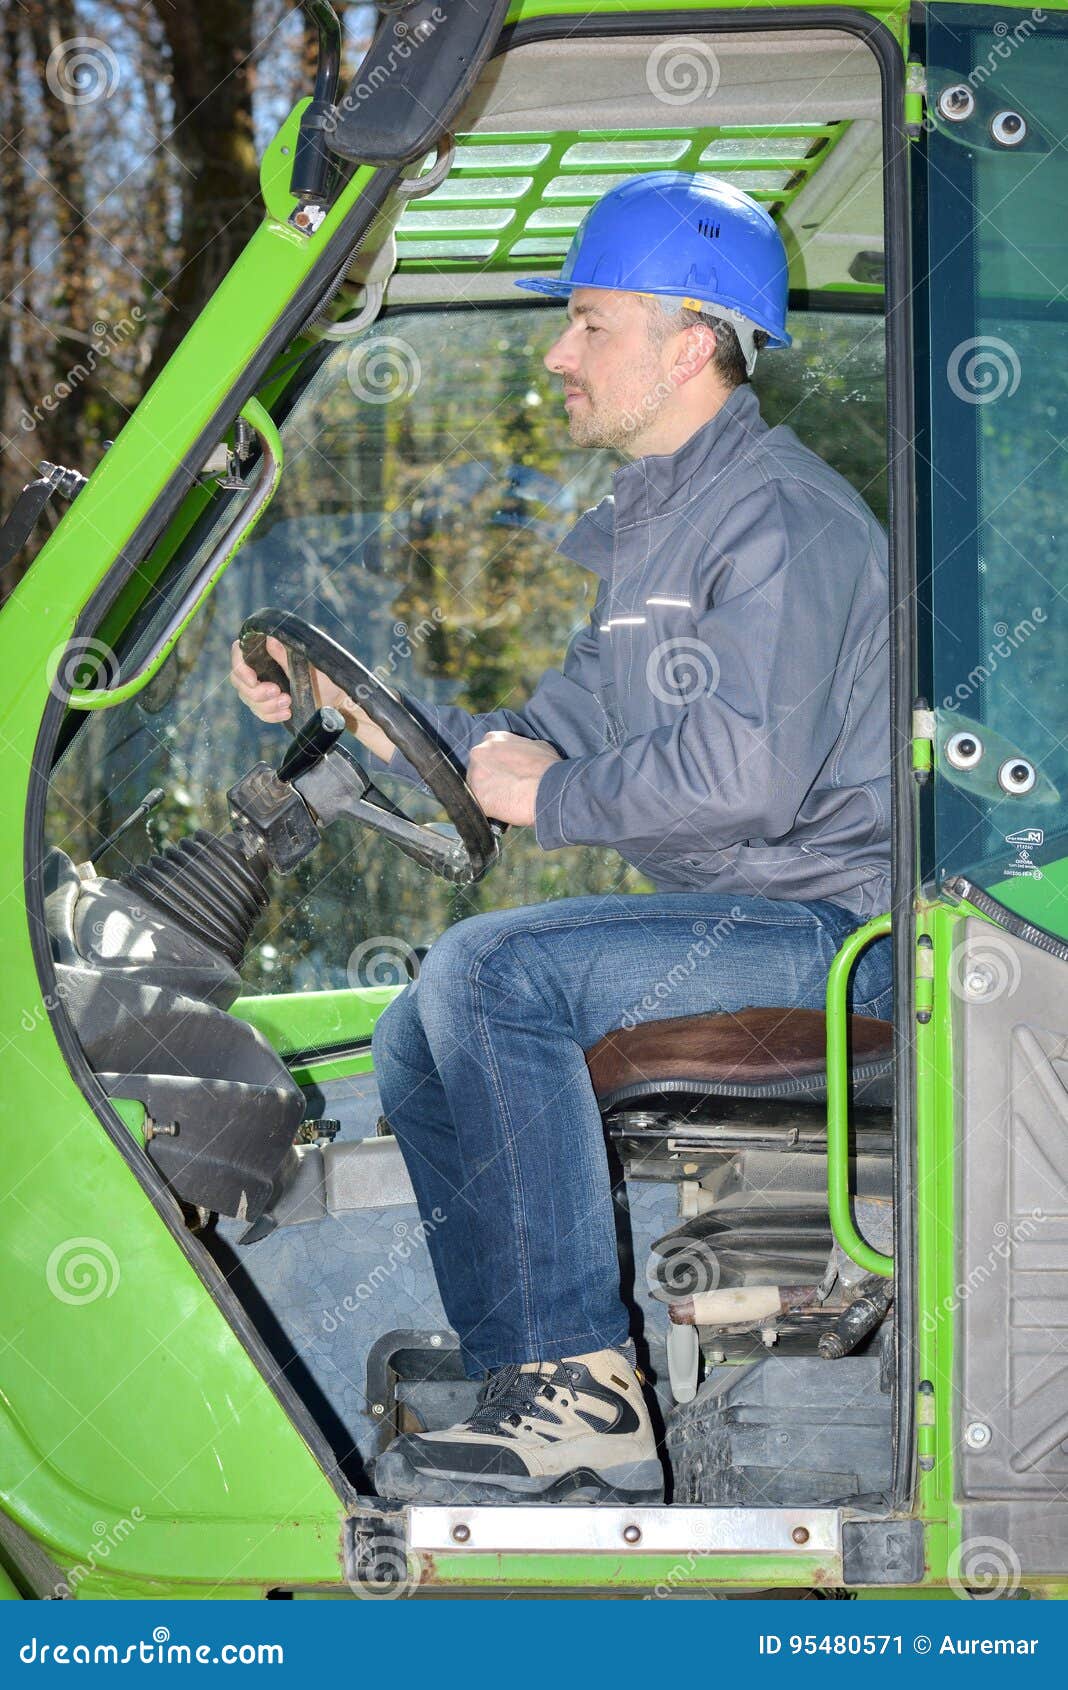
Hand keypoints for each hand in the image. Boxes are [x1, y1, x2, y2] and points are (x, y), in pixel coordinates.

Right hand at [228, 636, 395, 762]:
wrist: (338, 700)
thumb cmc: (326, 677)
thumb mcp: (307, 664)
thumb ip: (285, 654)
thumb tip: (269, 638)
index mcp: (267, 652)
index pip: (238, 653)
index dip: (239, 667)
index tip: (253, 680)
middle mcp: (261, 668)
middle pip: (240, 681)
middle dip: (257, 692)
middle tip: (279, 694)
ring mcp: (264, 687)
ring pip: (249, 699)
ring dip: (265, 705)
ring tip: (288, 704)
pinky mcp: (270, 704)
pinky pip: (260, 712)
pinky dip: (270, 715)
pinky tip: (286, 713)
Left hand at [466, 731, 560, 826]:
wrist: (550, 788)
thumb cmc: (549, 768)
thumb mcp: (538, 747)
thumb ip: (521, 749)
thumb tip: (521, 759)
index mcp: (494, 738)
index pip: (487, 753)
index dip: (496, 766)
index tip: (504, 775)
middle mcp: (480, 752)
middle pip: (478, 769)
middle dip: (489, 781)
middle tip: (505, 791)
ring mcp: (475, 773)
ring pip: (476, 788)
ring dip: (488, 796)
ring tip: (507, 804)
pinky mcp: (476, 796)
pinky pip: (479, 806)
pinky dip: (489, 811)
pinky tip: (504, 814)